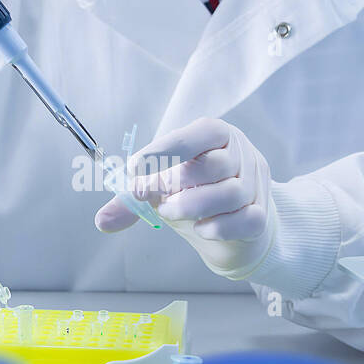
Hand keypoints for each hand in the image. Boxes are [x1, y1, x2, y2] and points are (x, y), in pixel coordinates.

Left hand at [95, 118, 276, 280]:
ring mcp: (255, 186)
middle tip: (150, 196)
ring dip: (193, 205)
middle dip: (176, 181)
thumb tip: (101, 222)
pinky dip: (219, 227)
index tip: (134, 167)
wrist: (231, 230)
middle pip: (216, 164)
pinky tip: (201, 229)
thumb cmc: (194, 196)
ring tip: (170, 212)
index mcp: (217, 136)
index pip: (201, 133)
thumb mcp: (161, 190)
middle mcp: (241, 155)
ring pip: (231, 193)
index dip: (167, 148)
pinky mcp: (262, 216)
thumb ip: (133, 201)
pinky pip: (246, 219)